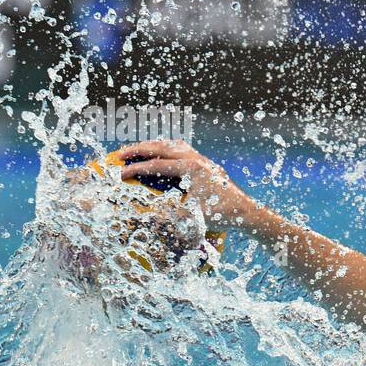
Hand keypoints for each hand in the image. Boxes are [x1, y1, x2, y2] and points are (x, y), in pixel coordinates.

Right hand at [115, 139, 255, 228]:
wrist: (246, 212)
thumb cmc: (221, 216)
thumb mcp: (191, 218)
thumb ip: (168, 216)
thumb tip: (144, 220)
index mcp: (192, 169)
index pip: (157, 165)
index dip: (136, 169)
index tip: (119, 174)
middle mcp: (197, 160)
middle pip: (162, 147)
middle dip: (139, 149)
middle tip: (119, 154)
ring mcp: (203, 160)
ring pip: (173, 145)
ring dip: (154, 146)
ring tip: (137, 151)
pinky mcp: (206, 165)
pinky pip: (183, 150)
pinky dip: (168, 150)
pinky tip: (160, 156)